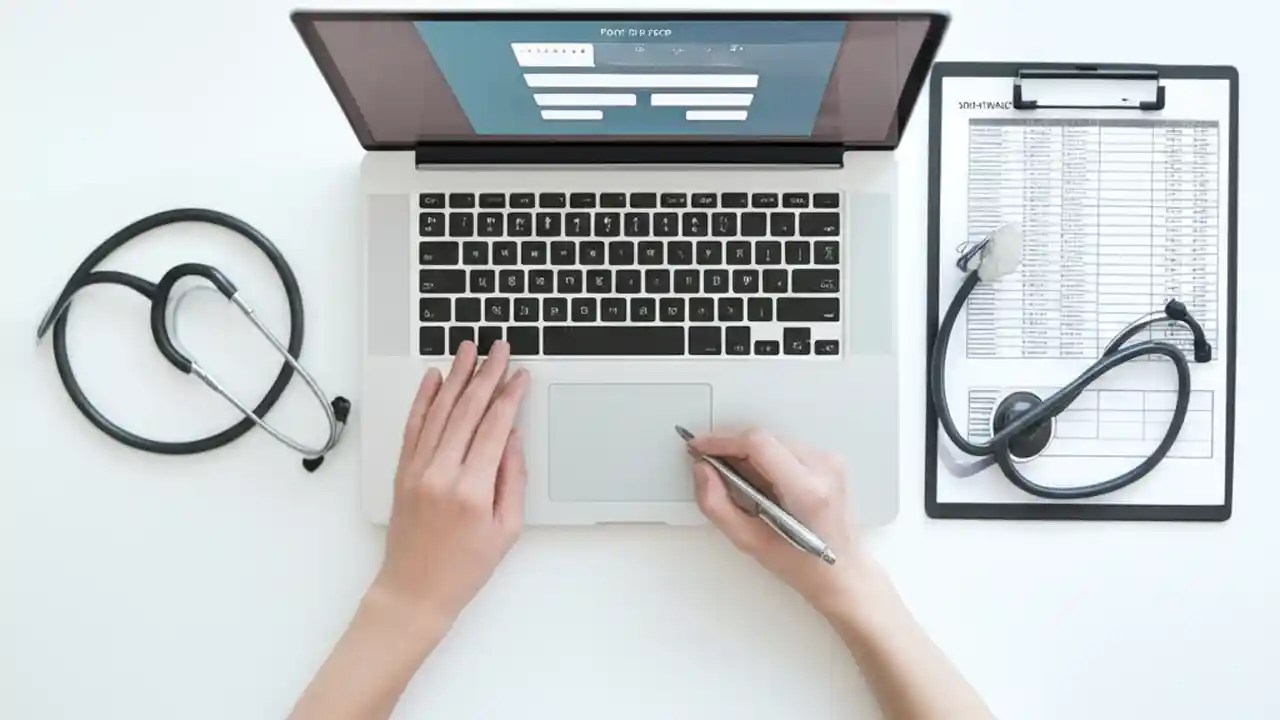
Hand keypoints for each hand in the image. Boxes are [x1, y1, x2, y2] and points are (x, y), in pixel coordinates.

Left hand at [373, 341, 530, 628]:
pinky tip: (434, 377)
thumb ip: (513, 479)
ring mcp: (417, 470)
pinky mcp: (402, 472)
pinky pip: (413, 426)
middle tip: (498, 347)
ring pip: (440, 411)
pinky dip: (424, 399)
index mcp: (472, 489)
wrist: (414, 591)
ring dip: (456, 376)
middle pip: (467, 410)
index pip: (495, 427)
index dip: (510, 396)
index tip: (520, 375)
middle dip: (486, 374)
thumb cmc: (464, 568)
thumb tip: (514, 437)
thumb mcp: (507, 529)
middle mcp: (441, 473)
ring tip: (468, 348)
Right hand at [689, 429, 861, 614]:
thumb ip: (718, 505)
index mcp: (807, 490)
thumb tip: (702, 470)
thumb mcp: (751, 543)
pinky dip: (765, 460)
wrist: (844, 573)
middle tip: (710, 468)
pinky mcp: (829, 460)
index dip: (721, 440)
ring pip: (773, 441)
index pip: (758, 443)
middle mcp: (823, 468)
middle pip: (763, 439)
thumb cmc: (805, 566)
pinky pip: (785, 448)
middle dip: (731, 449)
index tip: (699, 447)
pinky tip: (759, 483)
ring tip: (736, 482)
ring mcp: (830, 461)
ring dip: (747, 455)